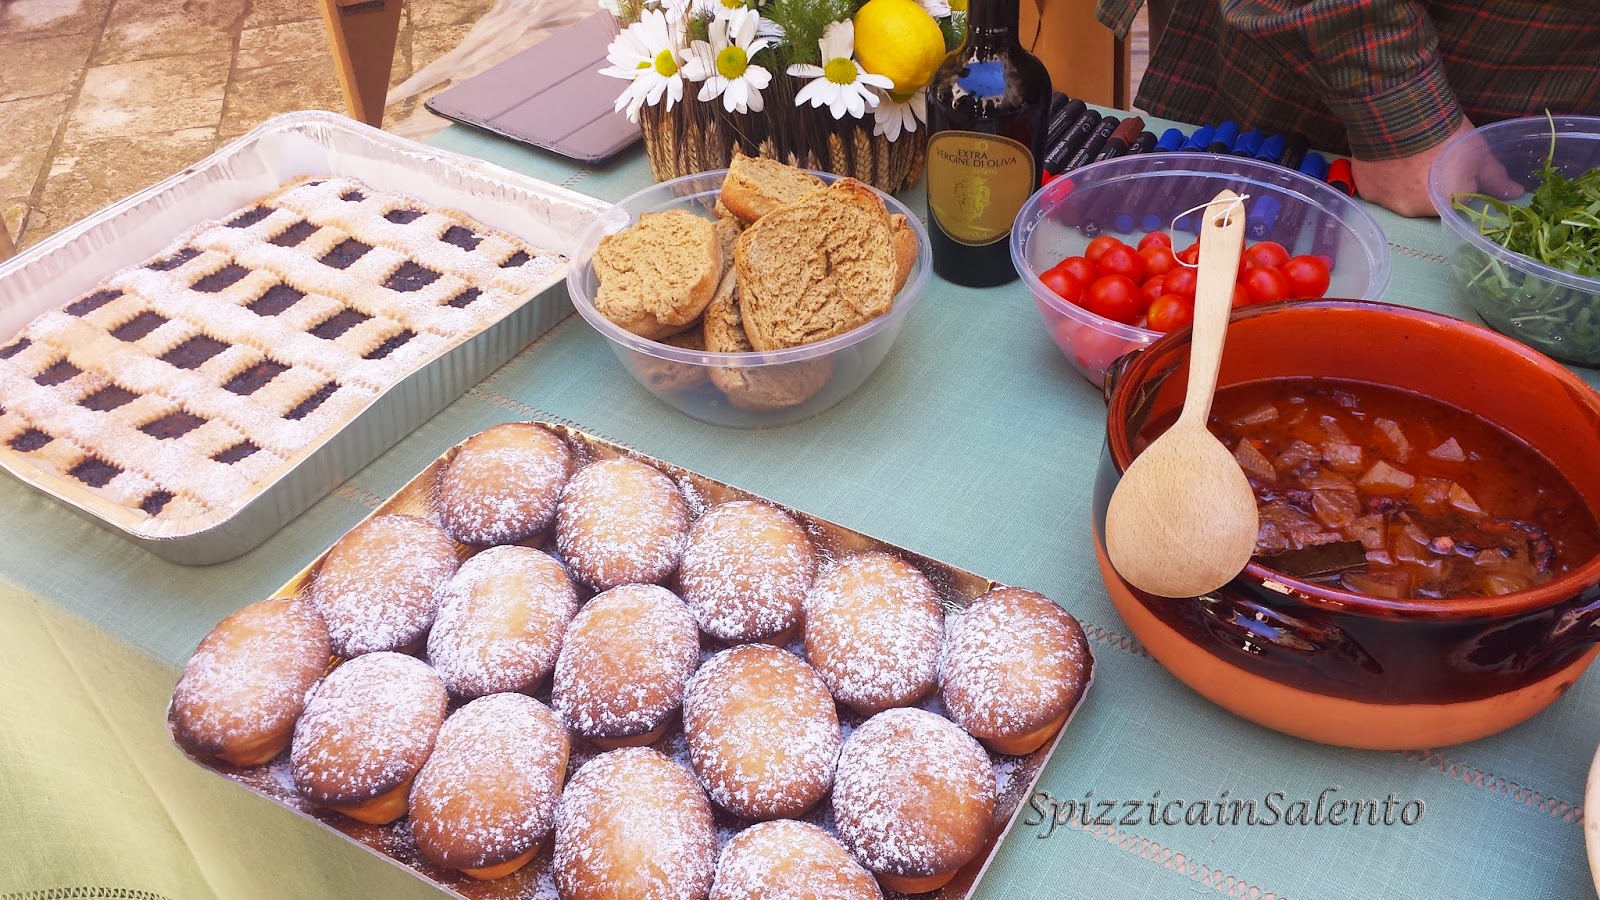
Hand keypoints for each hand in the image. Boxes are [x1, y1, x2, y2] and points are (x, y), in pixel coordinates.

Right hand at [1350, 118, 1523, 217]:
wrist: (1402, 114)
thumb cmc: (1448, 136)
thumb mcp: (1479, 154)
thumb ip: (1496, 179)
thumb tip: (1517, 195)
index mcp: (1444, 208)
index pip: (1454, 205)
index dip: (1456, 186)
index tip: (1455, 169)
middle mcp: (1413, 212)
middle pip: (1424, 203)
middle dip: (1429, 186)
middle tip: (1430, 159)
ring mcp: (1385, 201)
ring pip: (1398, 195)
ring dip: (1404, 182)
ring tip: (1407, 157)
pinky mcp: (1365, 189)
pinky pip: (1376, 187)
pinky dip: (1382, 176)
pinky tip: (1387, 158)